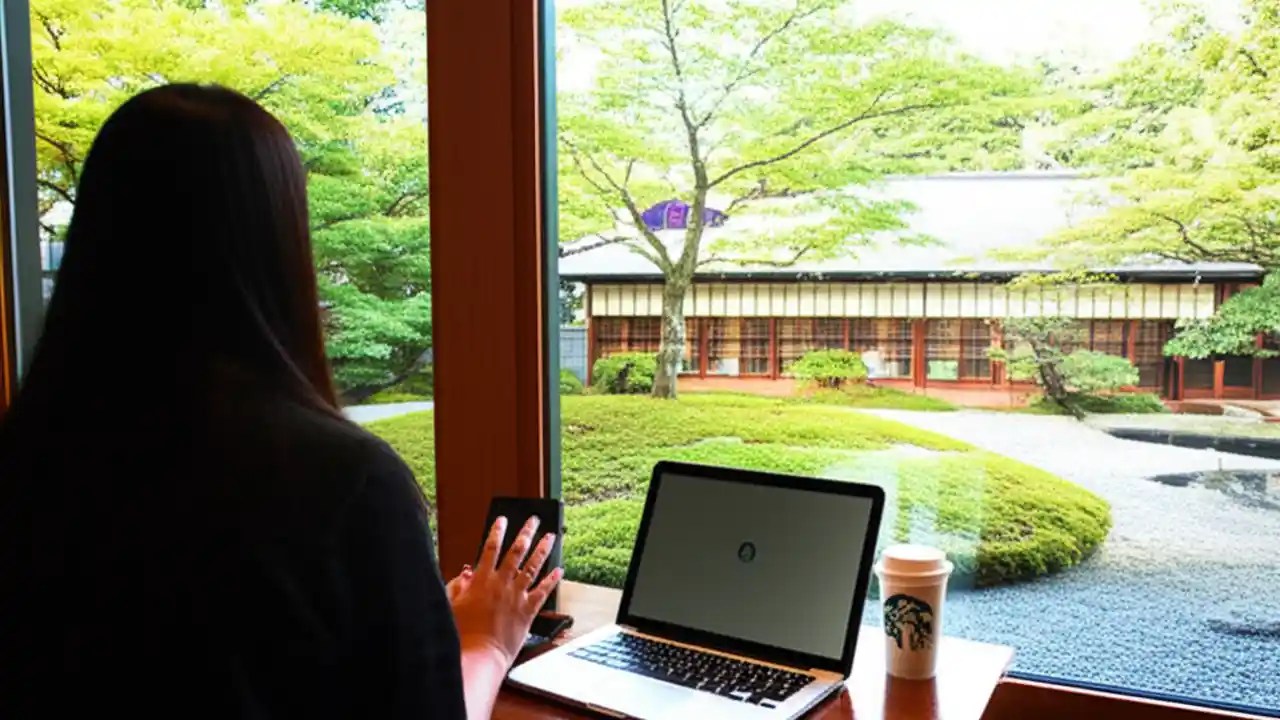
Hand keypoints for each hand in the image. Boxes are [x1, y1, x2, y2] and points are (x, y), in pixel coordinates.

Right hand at [448, 516, 563, 669]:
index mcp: (481, 581)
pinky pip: (543, 592)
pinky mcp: (528, 611)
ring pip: (533, 567)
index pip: (490, 549)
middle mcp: (501, 584)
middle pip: (516, 552)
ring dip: (542, 550)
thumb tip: (465, 574)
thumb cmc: (463, 634)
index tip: (502, 520)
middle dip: (526, 533)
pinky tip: (559, 570)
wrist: (480, 655)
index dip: (496, 532)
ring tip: (550, 537)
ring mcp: (517, 596)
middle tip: (534, 520)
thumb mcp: (452, 606)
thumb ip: (457, 587)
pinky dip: (552, 580)